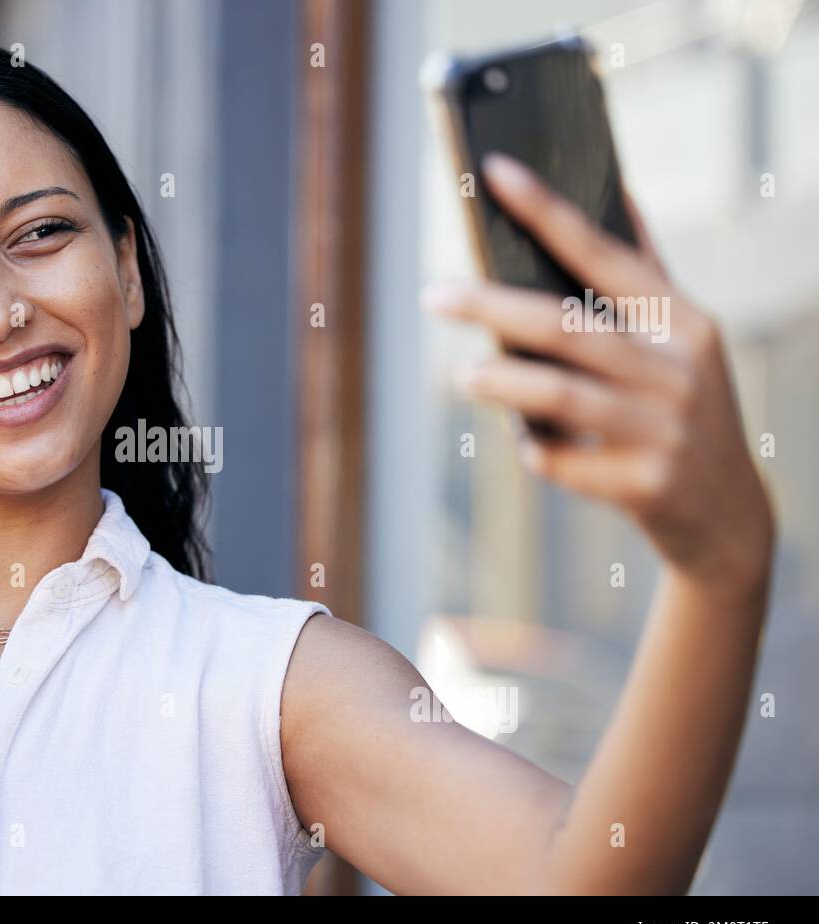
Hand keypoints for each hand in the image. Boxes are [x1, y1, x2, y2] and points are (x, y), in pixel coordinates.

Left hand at [423, 152, 774, 591]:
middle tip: (434, 295)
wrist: (729, 512)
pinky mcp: (646, 484)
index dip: (547, 210)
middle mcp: (677, 368)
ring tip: (462, 376)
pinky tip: (528, 447)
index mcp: (681, 320)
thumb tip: (622, 190)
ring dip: (501, 384)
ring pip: (560, 395)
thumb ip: (647, 273)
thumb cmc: (686, 408)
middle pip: (564, 326)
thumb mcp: (683, 339)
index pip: (603, 251)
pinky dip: (537, 452)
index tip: (495, 171)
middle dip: (491, 306)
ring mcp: (664, 428)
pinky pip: (564, 462)